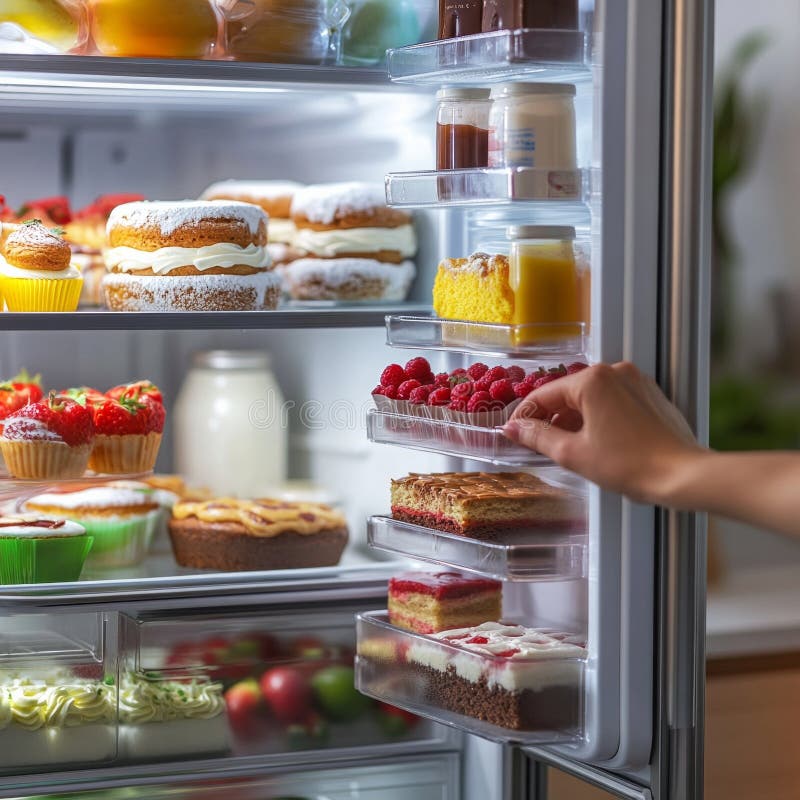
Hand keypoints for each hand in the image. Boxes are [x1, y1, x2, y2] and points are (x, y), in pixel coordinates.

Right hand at [503, 362, 705, 503]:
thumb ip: (538, 437)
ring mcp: (636, 382)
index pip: (544, 395)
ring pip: (591, 397)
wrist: (682, 475)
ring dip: (574, 419)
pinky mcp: (650, 395)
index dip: (525, 416)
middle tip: (537, 444)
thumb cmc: (631, 464)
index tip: (514, 432)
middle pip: (568, 394)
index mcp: (593, 380)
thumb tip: (515, 429)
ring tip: (566, 448)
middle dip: (551, 418)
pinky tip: (595, 443)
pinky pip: (613, 401)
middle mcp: (615, 372)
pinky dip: (598, 418)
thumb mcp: (573, 453)